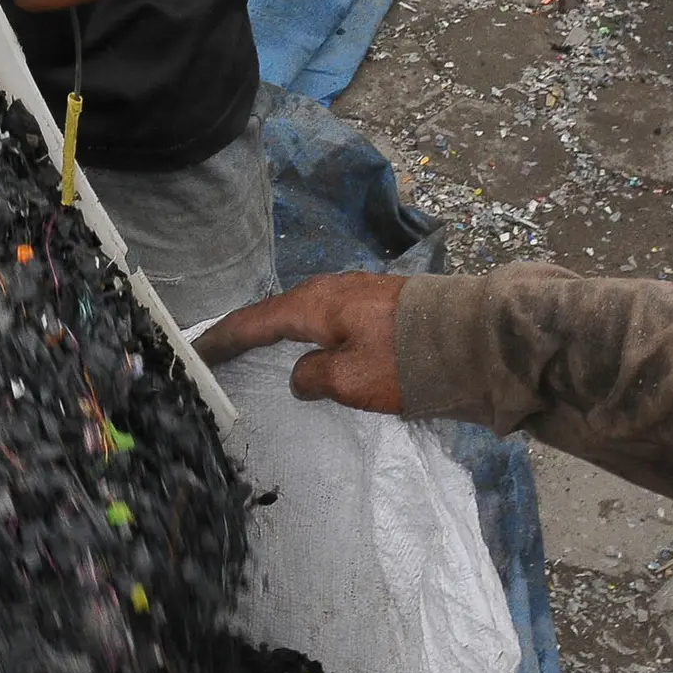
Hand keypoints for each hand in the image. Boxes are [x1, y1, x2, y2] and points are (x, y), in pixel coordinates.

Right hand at [193, 272, 407, 412]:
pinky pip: (329, 318)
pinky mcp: (381, 305)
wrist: (476, 340)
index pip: (254, 321)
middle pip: (276, 311)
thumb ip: (313, 377)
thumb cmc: (405, 361)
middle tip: (221, 349)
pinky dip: (308, 331)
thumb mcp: (350, 380)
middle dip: (247, 330)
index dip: (222, 338)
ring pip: (305, 313)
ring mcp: (358, 294)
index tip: (195, 351)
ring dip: (279, 330)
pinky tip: (310, 345)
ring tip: (259, 347)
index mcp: (314, 305)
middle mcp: (331, 291)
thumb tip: (301, 376)